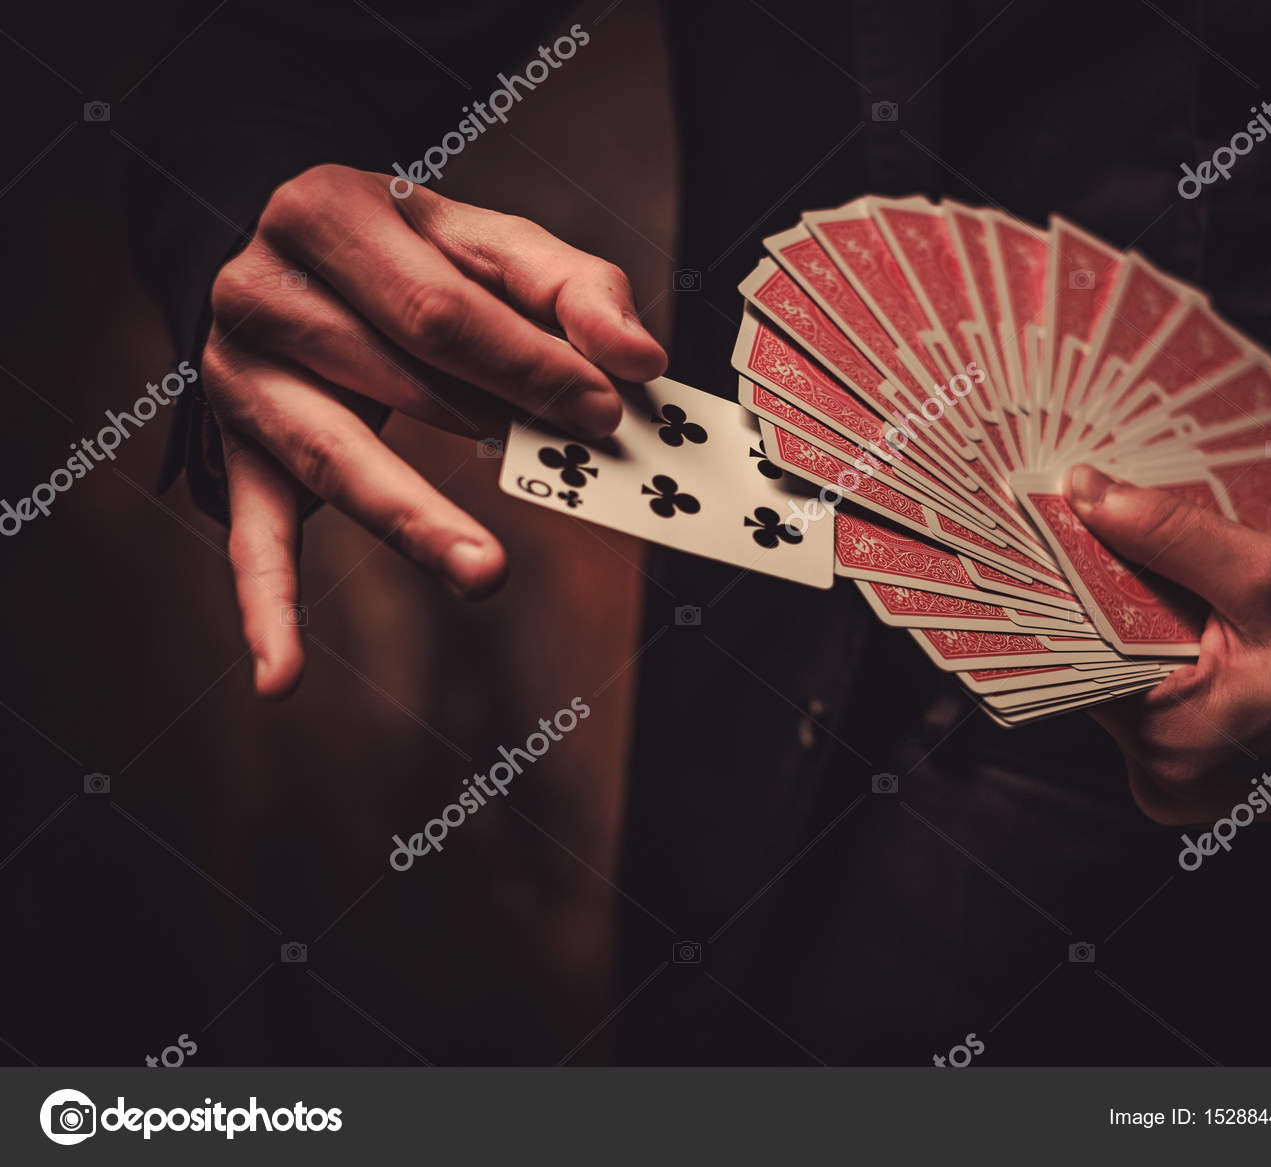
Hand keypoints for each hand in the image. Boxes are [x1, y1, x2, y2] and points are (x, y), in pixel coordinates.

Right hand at [200, 164, 667, 697]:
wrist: (281, 245)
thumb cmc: (407, 249)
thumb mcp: (488, 241)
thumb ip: (572, 288)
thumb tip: (642, 361)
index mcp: (325, 215)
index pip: (439, 310)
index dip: (528, 364)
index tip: (607, 408)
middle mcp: (260, 293)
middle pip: (391, 373)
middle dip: (492, 420)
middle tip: (580, 471)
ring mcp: (239, 380)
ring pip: (332, 457)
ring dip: (412, 518)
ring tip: (486, 572)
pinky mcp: (236, 452)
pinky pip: (250, 536)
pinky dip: (266, 609)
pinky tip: (283, 678)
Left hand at [1069, 465, 1270, 824]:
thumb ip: (1172, 535)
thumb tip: (1088, 495)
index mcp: (1170, 743)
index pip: (1078, 652)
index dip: (1070, 582)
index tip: (1059, 527)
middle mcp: (1162, 779)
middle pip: (1102, 665)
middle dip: (1116, 600)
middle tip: (1126, 535)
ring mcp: (1180, 784)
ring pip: (1132, 679)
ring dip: (1149, 625)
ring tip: (1188, 583)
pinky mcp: (1199, 775)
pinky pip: (1161, 699)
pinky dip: (1175, 654)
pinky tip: (1208, 621)